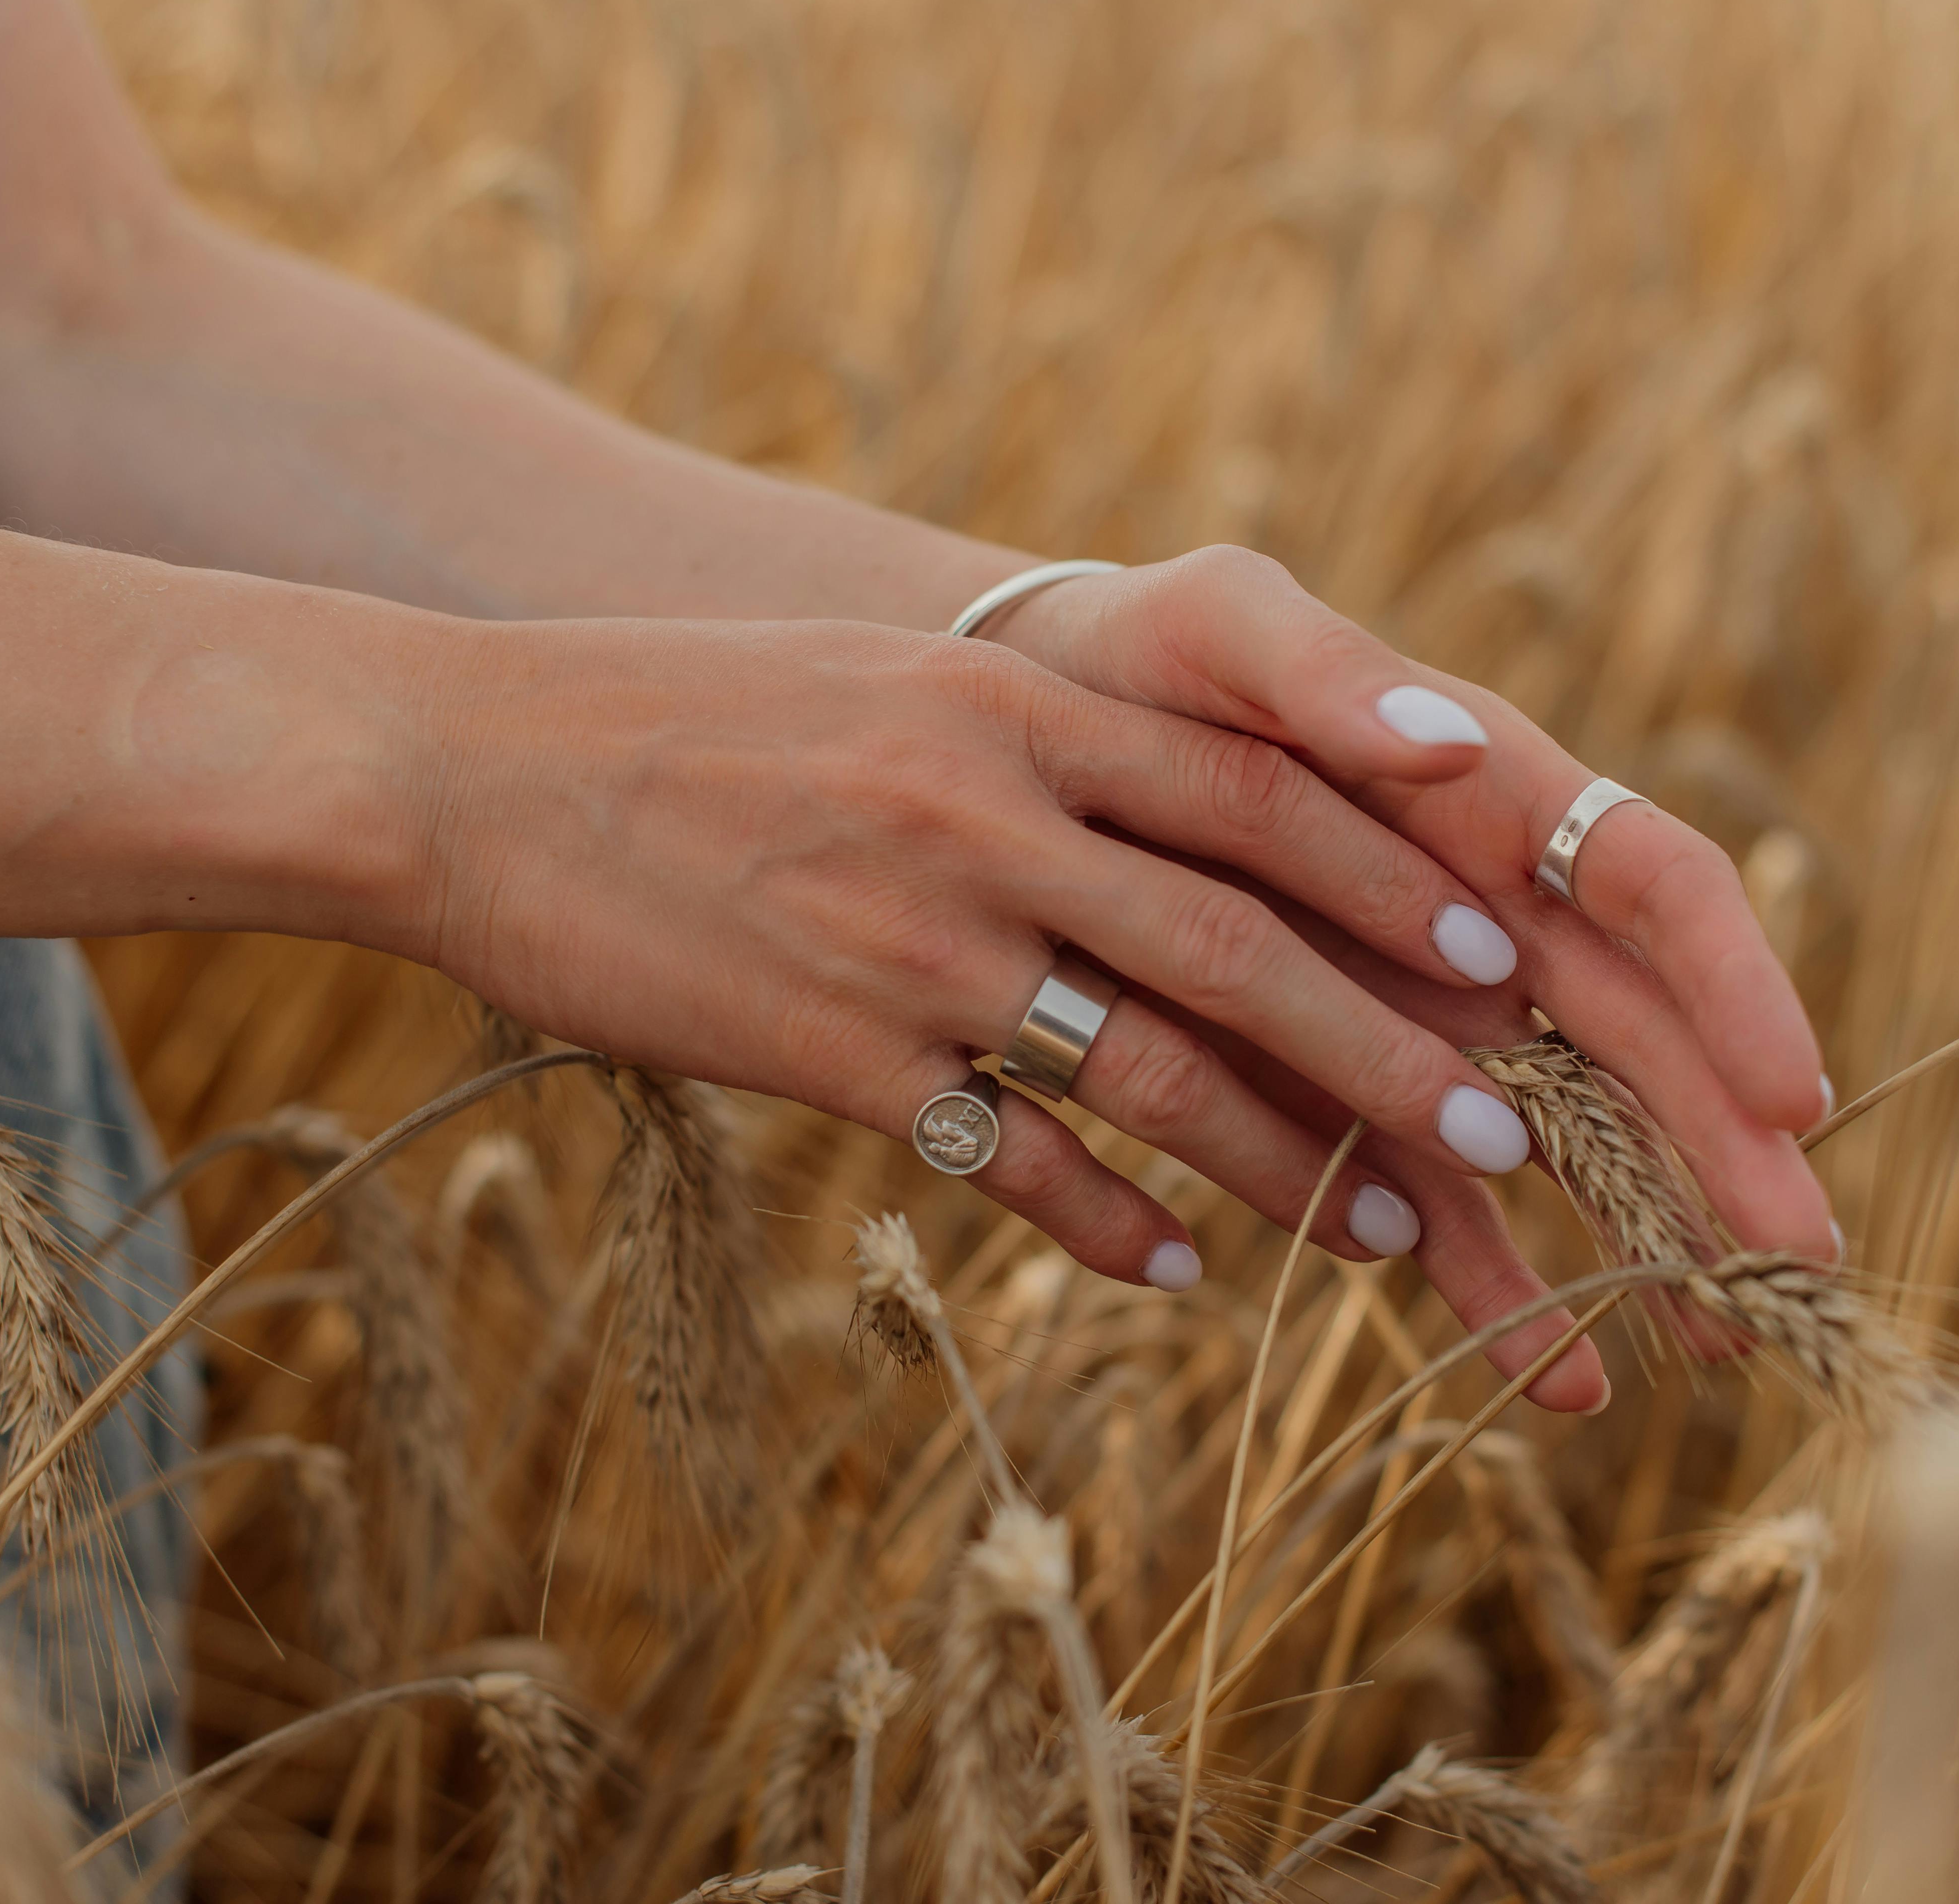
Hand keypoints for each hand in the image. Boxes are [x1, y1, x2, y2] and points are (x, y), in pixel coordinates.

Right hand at [392, 613, 1616, 1401]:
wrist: (460, 762)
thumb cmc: (672, 720)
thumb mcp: (882, 687)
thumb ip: (1026, 738)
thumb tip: (1162, 808)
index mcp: (1010, 710)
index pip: (1254, 794)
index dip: (1389, 880)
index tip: (1490, 958)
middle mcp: (983, 814)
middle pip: (1243, 941)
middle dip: (1386, 1045)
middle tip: (1499, 1127)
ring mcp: (907, 935)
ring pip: (1150, 1062)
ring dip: (1284, 1155)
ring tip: (1387, 1226)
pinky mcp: (826, 1045)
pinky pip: (1006, 1152)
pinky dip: (1105, 1217)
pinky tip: (1173, 1272)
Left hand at [987, 547, 1839, 1277]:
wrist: (1044, 738)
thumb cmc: (1149, 662)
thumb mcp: (1222, 629)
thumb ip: (1322, 677)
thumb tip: (1449, 739)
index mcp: (1493, 794)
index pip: (1655, 887)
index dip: (1733, 985)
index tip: (1791, 1092)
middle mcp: (1491, 914)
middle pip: (1642, 1038)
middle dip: (1723, 1148)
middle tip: (1793, 1262)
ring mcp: (1431, 1014)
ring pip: (1569, 1140)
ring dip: (1642, 1239)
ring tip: (1713, 1345)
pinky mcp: (1350, 1093)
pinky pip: (1439, 1200)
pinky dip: (1495, 1285)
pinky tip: (1558, 1380)